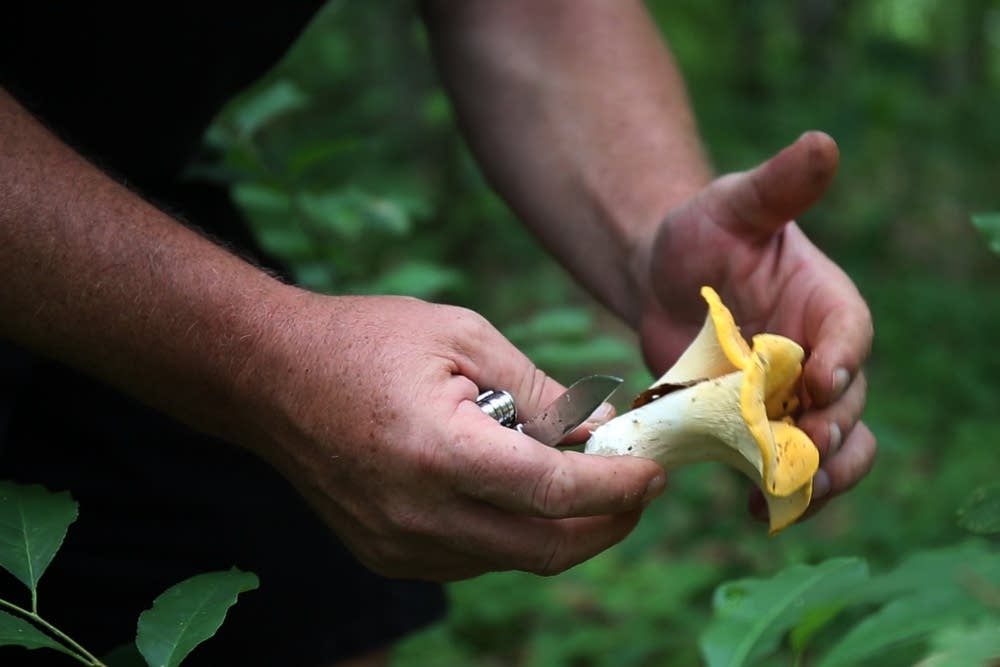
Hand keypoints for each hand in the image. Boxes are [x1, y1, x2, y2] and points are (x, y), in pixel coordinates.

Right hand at [245, 291, 665, 580]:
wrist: (271, 376)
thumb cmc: (367, 340)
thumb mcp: (464, 337)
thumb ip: (537, 391)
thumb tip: (598, 432)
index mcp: (440, 451)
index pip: (555, 491)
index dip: (618, 487)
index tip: (654, 473)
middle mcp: (418, 514)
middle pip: (545, 547)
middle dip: (607, 524)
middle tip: (636, 491)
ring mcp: (398, 545)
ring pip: (512, 559)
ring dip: (560, 528)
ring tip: (580, 481)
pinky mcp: (387, 555)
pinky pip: (473, 560)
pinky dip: (512, 533)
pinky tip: (519, 493)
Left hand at [632, 132, 874, 512]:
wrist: (663, 277)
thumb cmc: (702, 234)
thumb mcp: (734, 205)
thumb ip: (778, 187)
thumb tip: (822, 143)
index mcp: (827, 305)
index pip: (851, 336)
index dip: (843, 362)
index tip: (818, 380)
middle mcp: (821, 359)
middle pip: (848, 408)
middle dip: (831, 432)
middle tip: (804, 450)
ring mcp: (790, 402)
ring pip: (829, 451)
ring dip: (818, 477)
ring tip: (792, 494)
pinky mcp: (754, 430)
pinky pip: (778, 470)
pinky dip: (776, 494)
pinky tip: (754, 512)